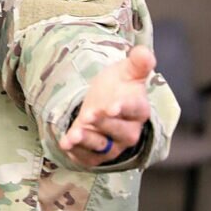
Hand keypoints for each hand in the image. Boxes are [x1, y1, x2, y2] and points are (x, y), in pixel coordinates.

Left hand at [58, 46, 154, 167]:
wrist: (101, 102)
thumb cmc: (118, 87)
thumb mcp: (126, 71)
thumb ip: (137, 62)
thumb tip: (144, 52)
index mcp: (138, 108)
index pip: (134, 109)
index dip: (123, 108)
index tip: (112, 106)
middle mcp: (129, 130)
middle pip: (120, 131)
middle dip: (104, 124)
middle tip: (89, 115)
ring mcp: (113, 144)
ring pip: (104, 147)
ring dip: (87, 141)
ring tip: (73, 135)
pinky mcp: (97, 153)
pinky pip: (89, 158)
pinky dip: (77, 153)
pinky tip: (66, 144)